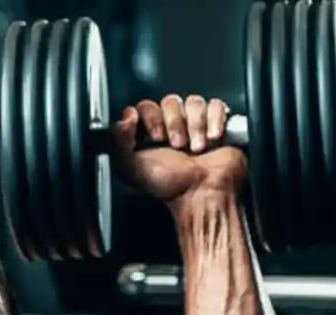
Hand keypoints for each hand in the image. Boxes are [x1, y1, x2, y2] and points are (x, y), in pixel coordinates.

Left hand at [112, 95, 247, 202]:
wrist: (204, 193)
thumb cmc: (170, 186)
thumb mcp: (131, 169)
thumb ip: (118, 142)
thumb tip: (126, 116)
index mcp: (148, 134)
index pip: (145, 106)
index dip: (150, 117)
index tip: (155, 136)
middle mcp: (171, 126)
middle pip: (170, 101)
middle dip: (174, 123)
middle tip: (177, 145)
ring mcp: (195, 123)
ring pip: (193, 102)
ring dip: (195, 125)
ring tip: (197, 148)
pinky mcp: (217, 123)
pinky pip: (216, 105)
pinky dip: (214, 120)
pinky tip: (212, 139)